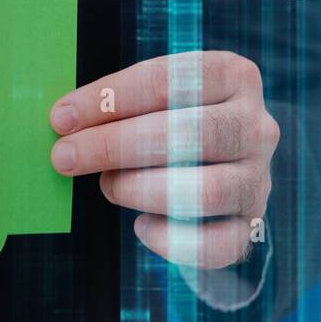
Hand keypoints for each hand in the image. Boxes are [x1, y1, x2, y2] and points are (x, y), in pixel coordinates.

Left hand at [48, 51, 279, 269]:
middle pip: (188, 134)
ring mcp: (259, 178)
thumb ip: (114, 105)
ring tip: (108, 185)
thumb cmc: (167, 120)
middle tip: (65, 157)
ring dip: (139, 190)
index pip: (167, 80)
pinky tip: (141, 226)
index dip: (109, 99)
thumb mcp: (149, 98)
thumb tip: (64, 123)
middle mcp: (256, 125)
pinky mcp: (251, 224)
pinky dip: (171, 240)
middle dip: (113, 146)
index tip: (61, 118)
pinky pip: (216, 245)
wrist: (216, 164)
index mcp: (232, 76)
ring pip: (205, 191)